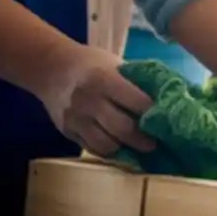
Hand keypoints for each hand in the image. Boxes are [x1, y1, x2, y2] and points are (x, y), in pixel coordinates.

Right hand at [33, 42, 155, 156]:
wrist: (50, 68)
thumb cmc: (91, 63)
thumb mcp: (114, 63)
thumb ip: (135, 81)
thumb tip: (164, 98)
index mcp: (104, 79)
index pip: (135, 101)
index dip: (153, 113)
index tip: (167, 120)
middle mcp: (88, 100)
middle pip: (121, 128)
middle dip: (142, 139)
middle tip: (156, 143)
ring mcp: (75, 118)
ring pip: (105, 144)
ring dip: (126, 149)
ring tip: (140, 149)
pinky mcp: (67, 131)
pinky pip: (91, 148)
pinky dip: (109, 151)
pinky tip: (121, 149)